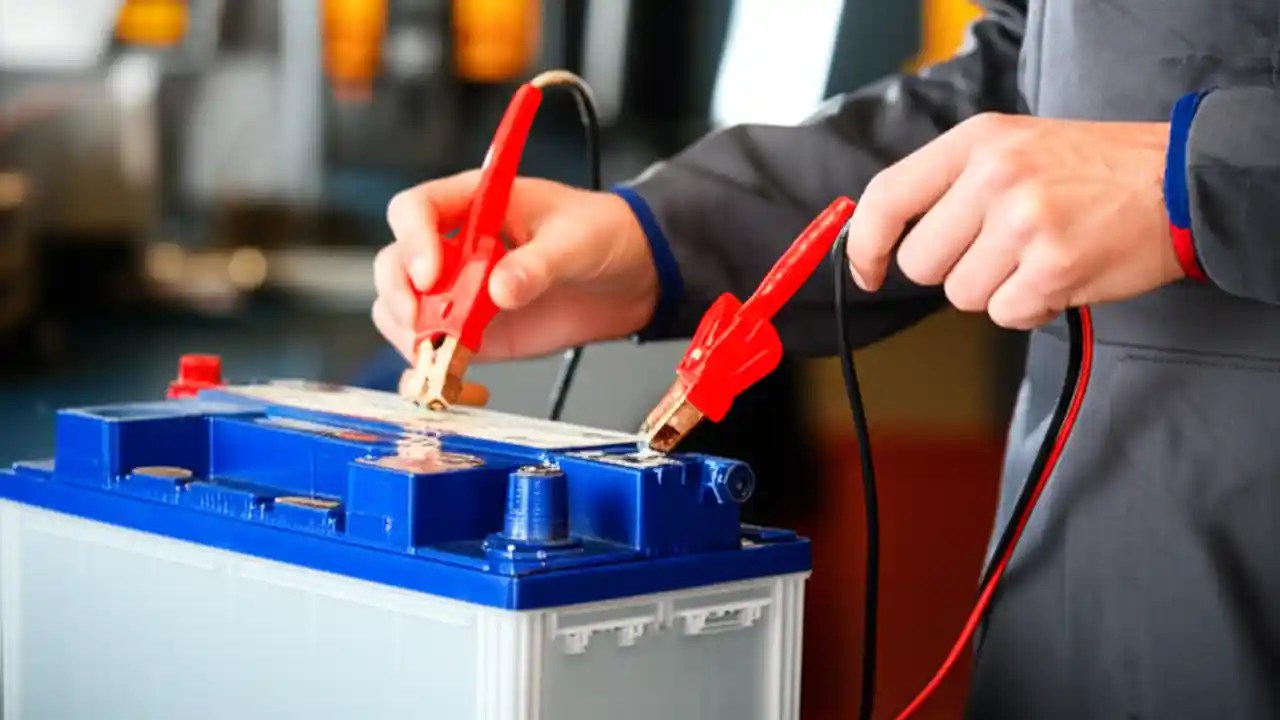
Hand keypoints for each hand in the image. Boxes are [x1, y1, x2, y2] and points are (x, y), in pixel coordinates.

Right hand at [374, 171, 656, 360]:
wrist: (631, 275)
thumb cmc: (601, 234)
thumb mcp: (577, 241)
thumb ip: (538, 265)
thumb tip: (500, 290)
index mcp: (474, 203)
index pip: (416, 210)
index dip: (413, 240)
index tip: (431, 274)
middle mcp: (455, 246)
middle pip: (395, 264)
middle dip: (399, 295)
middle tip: (424, 323)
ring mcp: (459, 292)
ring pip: (404, 311)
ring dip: (412, 337)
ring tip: (442, 357)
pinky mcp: (473, 333)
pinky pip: (433, 351)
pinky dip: (429, 371)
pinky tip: (448, 383)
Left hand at [845, 115, 1184, 328]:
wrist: (1182, 180)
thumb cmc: (1093, 169)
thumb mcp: (1014, 148)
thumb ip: (952, 186)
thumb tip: (888, 241)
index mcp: (976, 142)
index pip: (887, 196)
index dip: (867, 244)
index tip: (868, 271)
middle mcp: (995, 177)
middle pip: (921, 262)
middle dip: (954, 270)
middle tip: (1001, 250)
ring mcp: (1024, 222)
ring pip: (961, 295)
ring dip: (996, 290)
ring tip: (1038, 256)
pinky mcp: (1053, 266)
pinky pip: (1005, 314)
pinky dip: (1029, 307)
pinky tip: (1059, 275)